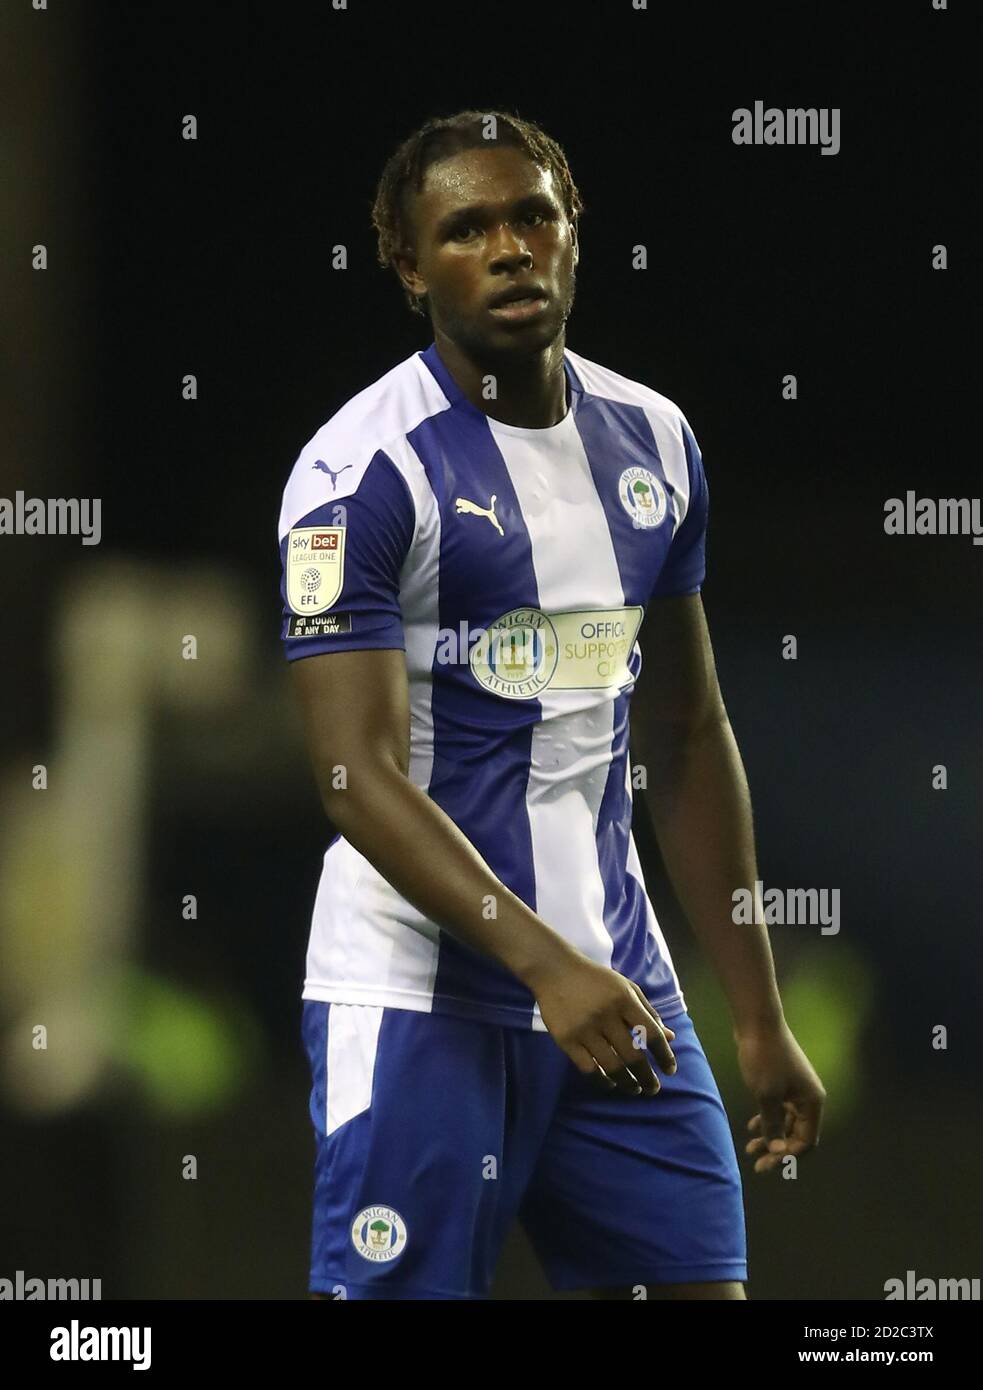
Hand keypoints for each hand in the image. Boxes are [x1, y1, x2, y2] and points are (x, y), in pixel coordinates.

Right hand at [529, 950, 676, 1095]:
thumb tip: (670, 1038)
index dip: (664, 1055)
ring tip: (635, 1089)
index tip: (670, 1071)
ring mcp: (585, 1029)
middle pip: (633, 1056)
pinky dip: (602, 1080)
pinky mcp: (566, 1039)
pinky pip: (588, 1069)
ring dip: (628, 1083)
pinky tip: (611, 1083)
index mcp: (624, 999)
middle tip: (653, 1089)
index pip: (651, 1034)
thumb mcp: (626, 988)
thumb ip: (648, 1012)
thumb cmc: (596, 979)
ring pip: (612, 1066)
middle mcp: (606, 1015)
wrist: (554, 970)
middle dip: (647, 1077)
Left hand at [736, 1019, 825, 1172]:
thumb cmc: (764, 1059)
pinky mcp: (782, 1082)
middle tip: (755, 1161)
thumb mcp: (766, 1096)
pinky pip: (778, 1109)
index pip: (806, 1141)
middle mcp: (808, 1098)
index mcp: (812, 1102)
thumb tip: (778, 1150)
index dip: (787, 1155)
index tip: (766, 1163)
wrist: (757, 1023)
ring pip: (786, 1122)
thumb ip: (773, 1124)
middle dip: (777, 1148)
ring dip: (770, 1135)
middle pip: (796, 1134)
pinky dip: (767, 1119)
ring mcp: (795, 1090)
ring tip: (750, 1148)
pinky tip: (752, 1126)